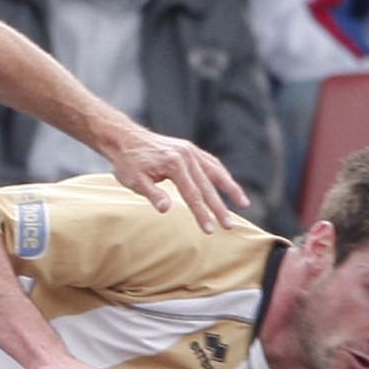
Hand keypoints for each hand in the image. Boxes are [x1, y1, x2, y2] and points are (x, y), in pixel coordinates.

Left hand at [104, 129, 248, 231]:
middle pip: (207, 186)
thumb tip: (166, 209)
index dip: (202, 214)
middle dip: (219, 208)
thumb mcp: (134, 180)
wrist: (124, 138)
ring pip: (216, 172)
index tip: (210, 230)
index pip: (192, 195)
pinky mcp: (190, 149)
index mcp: (174, 164)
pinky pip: (211, 163)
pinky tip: (228, 186)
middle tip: (229, 227)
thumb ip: (152, 194)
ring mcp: (190, 150)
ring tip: (243, 205)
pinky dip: (221, 175)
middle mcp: (187, 155)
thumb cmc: (127, 162)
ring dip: (231, 189)